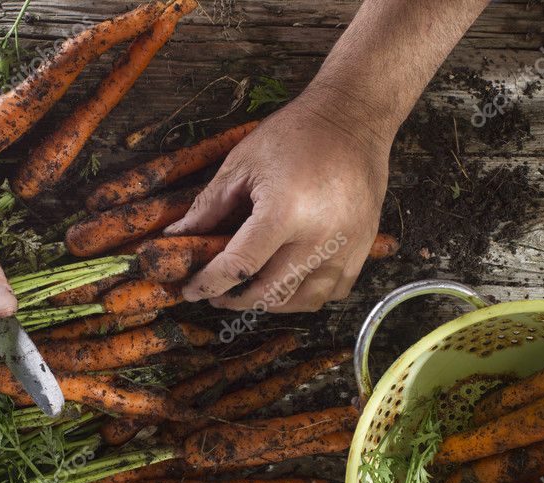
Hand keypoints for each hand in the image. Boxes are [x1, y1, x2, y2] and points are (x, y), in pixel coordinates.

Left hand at [164, 89, 391, 312]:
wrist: (354, 117)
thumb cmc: (296, 134)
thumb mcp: (243, 163)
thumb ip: (210, 205)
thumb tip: (179, 235)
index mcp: (286, 210)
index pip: (240, 265)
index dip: (210, 283)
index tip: (192, 290)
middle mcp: (320, 235)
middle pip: (271, 292)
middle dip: (237, 299)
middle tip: (218, 293)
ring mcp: (347, 245)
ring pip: (304, 301)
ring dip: (273, 303)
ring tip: (252, 291)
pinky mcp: (364, 247)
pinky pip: (334, 291)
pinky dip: (308, 295)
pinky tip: (290, 281)